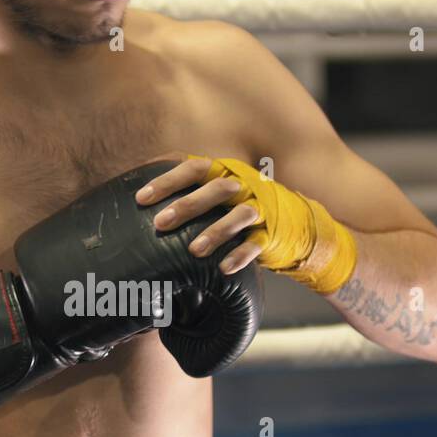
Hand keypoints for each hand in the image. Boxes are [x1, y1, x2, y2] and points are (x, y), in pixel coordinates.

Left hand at [137, 153, 357, 294]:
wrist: (295, 225)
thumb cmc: (242, 211)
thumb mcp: (219, 196)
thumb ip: (191, 192)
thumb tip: (144, 197)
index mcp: (226, 172)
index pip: (194, 167)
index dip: (168, 180)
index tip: (141, 198)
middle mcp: (245, 185)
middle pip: (216, 188)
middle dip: (187, 205)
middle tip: (159, 224)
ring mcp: (261, 209)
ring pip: (239, 215)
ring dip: (215, 232)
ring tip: (193, 251)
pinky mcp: (274, 233)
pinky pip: (257, 244)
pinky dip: (241, 255)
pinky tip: (223, 269)